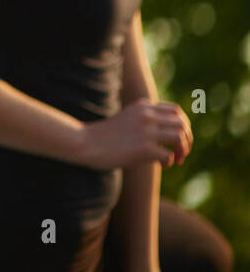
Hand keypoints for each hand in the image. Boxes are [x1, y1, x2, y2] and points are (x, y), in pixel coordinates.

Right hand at [78, 99, 192, 170]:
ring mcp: (145, 130)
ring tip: (176, 160)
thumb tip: (166, 133)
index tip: (178, 138)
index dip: (183, 125)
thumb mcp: (125, 118)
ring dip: (183, 151)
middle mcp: (146, 115)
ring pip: (180, 137)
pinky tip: (161, 165)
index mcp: (142, 106)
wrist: (84, 142)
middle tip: (181, 152)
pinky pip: (168, 155)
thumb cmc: (103, 135)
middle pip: (182, 124)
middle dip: (187, 139)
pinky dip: (169, 162)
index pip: (176, 111)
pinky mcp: (144, 147)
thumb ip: (143, 119)